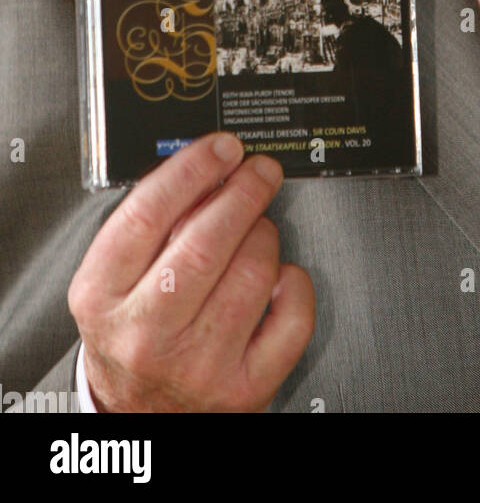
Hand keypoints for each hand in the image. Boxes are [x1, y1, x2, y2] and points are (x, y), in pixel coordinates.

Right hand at [67, 133, 314, 411]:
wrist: (141, 414)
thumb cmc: (133, 333)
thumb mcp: (114, 281)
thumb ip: (149, 225)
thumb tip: (208, 168)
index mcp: (103, 297)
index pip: (147, 215)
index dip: (192, 169)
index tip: (221, 147)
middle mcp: (147, 334)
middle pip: (206, 242)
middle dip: (243, 192)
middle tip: (260, 170)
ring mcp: (198, 364)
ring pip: (253, 272)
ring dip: (264, 234)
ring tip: (257, 228)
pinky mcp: (244, 387)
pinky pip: (291, 315)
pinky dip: (294, 282)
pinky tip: (279, 275)